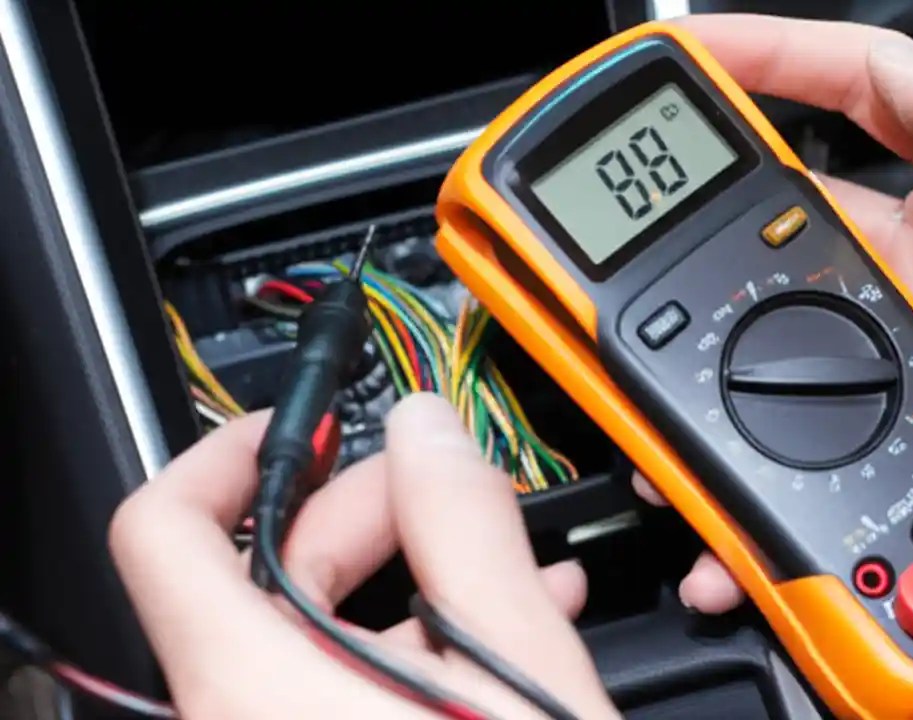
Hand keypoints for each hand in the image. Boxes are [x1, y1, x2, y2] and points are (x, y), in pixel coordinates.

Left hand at [110, 394, 620, 718]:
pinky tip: (494, 647)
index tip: (308, 429)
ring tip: (507, 572)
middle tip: (452, 497)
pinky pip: (329, 701)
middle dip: (363, 518)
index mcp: (254, 691)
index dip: (233, 455)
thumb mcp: (514, 672)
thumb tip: (429, 433)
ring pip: (307, 647)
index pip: (166, 531)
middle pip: (258, 581)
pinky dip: (402, 659)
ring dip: (405, 589)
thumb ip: (463, 528)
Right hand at [636, 12, 912, 701]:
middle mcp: (912, 250)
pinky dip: (732, 408)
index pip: (849, 91)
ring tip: (643, 306)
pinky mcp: (873, 412)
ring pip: (764, 299)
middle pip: (783, 194)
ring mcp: (886, 333)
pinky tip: (703, 418)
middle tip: (641, 184)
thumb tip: (889, 63)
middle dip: (708, 180)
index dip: (768, 59)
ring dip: (700, 301)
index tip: (693, 53)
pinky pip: (779, 399)